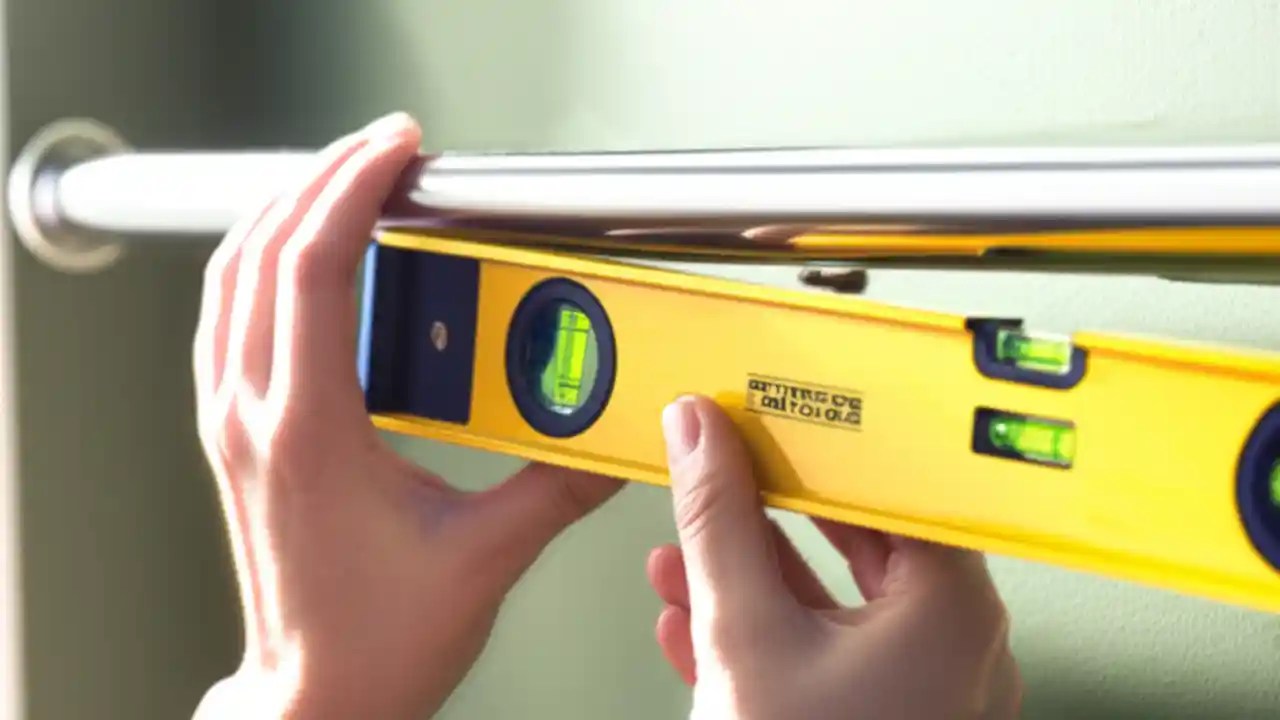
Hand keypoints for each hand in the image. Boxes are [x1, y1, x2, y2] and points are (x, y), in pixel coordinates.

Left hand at [190, 113, 622, 718]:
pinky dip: (265, 265)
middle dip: (322, 180)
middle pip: (260, 252)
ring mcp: (232, 421)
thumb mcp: (484, 558)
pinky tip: (304, 260)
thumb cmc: (373, 641)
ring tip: (345, 184)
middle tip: (382, 153)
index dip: (355, 192)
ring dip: (285, 215)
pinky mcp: (235, 432)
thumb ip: (554, 488)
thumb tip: (601, 439)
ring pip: (229, 278)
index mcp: (309, 432)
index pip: (313, 272)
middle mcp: (254, 415)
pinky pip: (228, 316)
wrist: (314, 694)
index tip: (396, 154)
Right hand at [648, 395, 1021, 718]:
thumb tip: (700, 437)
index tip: (772, 412)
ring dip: (750, 575)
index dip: (821, 440)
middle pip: (857, 541)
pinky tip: (694, 616)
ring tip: (685, 548)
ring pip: (833, 604)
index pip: (890, 483)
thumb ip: (719, 522)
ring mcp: (924, 690)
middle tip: (725, 469)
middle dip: (768, 513)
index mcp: (952, 607)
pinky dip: (765, 632)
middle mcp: (956, 645)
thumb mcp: (744, 634)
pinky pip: (826, 655)